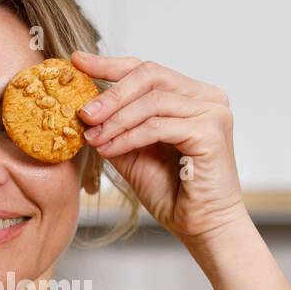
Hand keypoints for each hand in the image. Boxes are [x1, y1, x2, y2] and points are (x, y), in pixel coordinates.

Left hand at [72, 51, 246, 247]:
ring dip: (115, 120)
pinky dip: (128, 137)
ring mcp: (212, 112)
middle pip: (150, 75)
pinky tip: (109, 150)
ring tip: (93, 138)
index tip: (78, 62)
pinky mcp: (211, 132)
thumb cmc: (172, 192)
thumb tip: (83, 106)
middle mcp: (207, 97)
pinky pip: (157, 126)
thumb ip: (115, 125)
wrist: (200, 227)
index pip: (147, 70)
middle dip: (111, 93)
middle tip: (83, 113)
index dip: (110, 64)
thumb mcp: (133, 151)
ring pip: (151, 101)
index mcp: (191, 95)